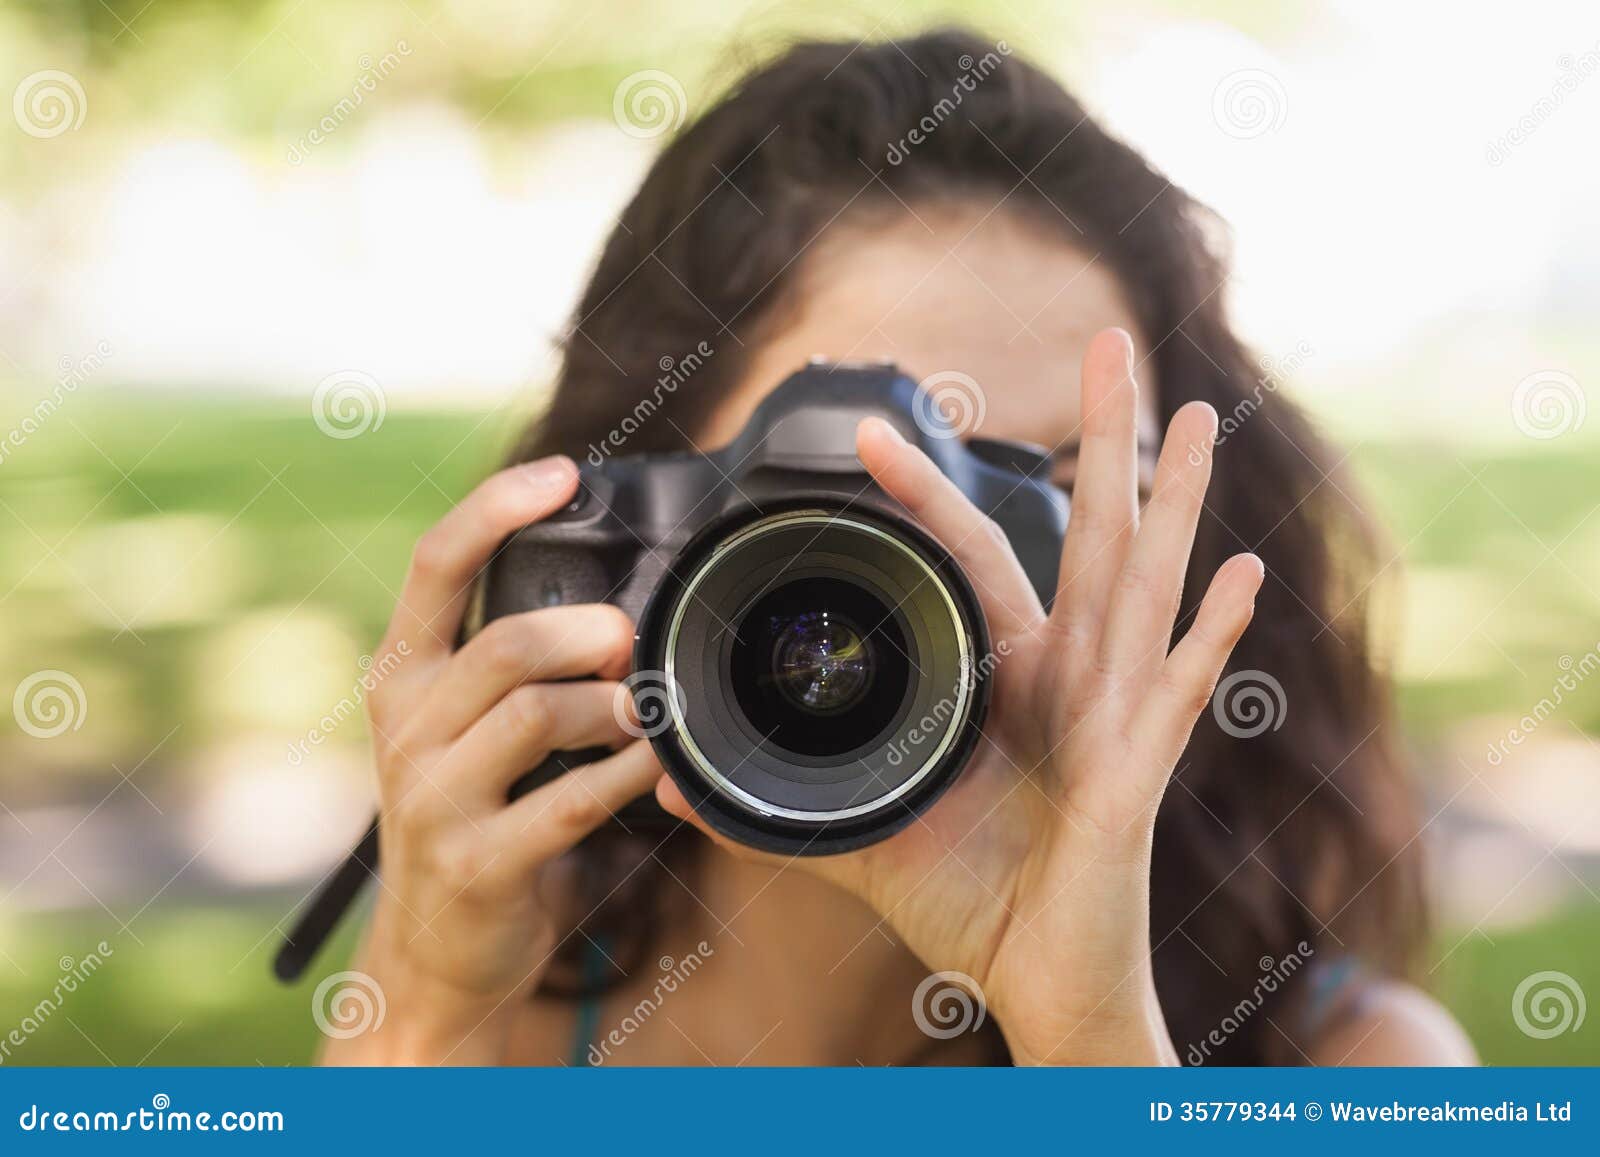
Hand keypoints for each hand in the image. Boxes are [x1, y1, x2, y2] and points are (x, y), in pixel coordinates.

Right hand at [327, 458, 660, 1063]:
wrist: (432, 953)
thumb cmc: (472, 817)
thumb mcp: (465, 731)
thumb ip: (514, 670)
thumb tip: (614, 614)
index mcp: (403, 676)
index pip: (435, 565)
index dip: (496, 508)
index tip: (563, 474)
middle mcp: (406, 726)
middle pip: (505, 643)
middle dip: (585, 632)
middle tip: (628, 642)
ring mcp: (432, 797)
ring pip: (537, 714)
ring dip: (612, 706)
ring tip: (643, 711)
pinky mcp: (474, 861)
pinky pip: (569, 800)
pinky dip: (628, 774)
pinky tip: (656, 763)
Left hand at [657, 328, 1263, 1064]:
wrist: (1035, 989)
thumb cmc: (972, 908)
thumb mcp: (867, 840)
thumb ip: (782, 809)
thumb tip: (679, 785)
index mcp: (1013, 682)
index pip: (973, 562)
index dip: (925, 496)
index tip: (870, 430)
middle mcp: (1073, 683)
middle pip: (1094, 539)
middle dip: (1104, 440)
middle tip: (1117, 340)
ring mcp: (1113, 723)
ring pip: (1148, 591)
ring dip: (1175, 504)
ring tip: (1195, 419)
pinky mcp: (1137, 781)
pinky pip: (1177, 698)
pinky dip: (1208, 637)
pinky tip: (1237, 575)